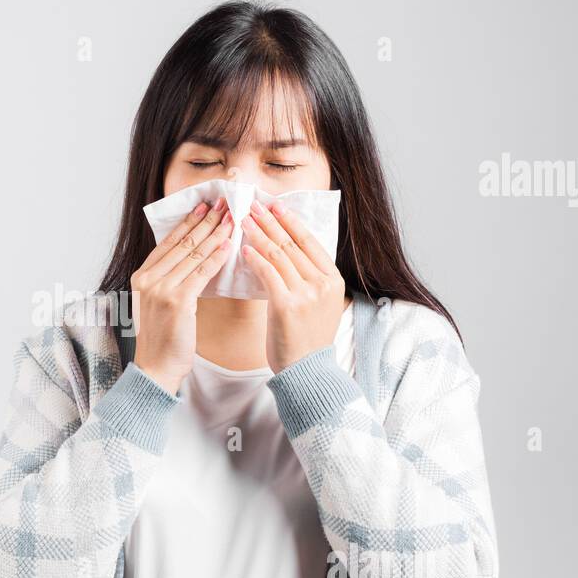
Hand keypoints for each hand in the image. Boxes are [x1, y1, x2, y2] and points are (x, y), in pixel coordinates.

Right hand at [129, 196, 234, 394]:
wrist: (156, 368)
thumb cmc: (163, 339)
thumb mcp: (157, 303)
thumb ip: (169, 280)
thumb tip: (191, 257)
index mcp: (141, 277)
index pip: (168, 242)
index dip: (188, 222)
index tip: (204, 206)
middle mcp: (148, 279)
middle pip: (182, 243)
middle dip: (205, 221)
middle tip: (223, 203)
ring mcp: (160, 289)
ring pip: (193, 254)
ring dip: (215, 233)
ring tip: (232, 217)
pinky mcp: (177, 301)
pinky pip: (201, 273)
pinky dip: (217, 257)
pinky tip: (230, 245)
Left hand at [239, 198, 346, 374]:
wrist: (306, 373)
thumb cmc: (307, 340)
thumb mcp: (320, 305)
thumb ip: (310, 280)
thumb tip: (290, 253)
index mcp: (334, 280)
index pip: (310, 242)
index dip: (291, 221)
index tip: (276, 206)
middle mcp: (323, 284)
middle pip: (292, 244)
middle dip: (270, 221)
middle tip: (253, 204)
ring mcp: (306, 294)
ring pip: (278, 255)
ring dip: (258, 234)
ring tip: (243, 220)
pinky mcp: (286, 305)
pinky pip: (267, 274)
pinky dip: (254, 259)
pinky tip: (243, 248)